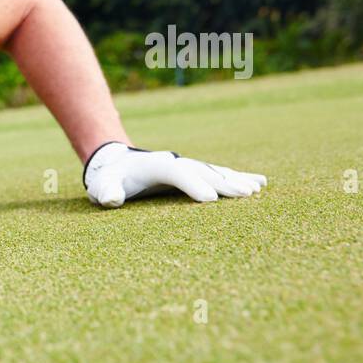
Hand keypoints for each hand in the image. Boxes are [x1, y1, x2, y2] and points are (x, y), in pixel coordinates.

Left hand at [83, 141, 266, 207]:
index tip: (210, 199)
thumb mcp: (102, 185)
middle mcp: (176, 162)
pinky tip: (260, 183)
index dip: (193, 184)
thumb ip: (106, 191)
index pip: (177, 173)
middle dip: (223, 183)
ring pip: (215, 172)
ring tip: (256, 190)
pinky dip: (238, 178)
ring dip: (236, 180)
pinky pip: (219, 174)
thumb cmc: (110, 179)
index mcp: (155, 164)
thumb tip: (112, 198)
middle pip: (203, 171)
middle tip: (245, 196)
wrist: (116, 163)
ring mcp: (187, 166)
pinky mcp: (194, 173)